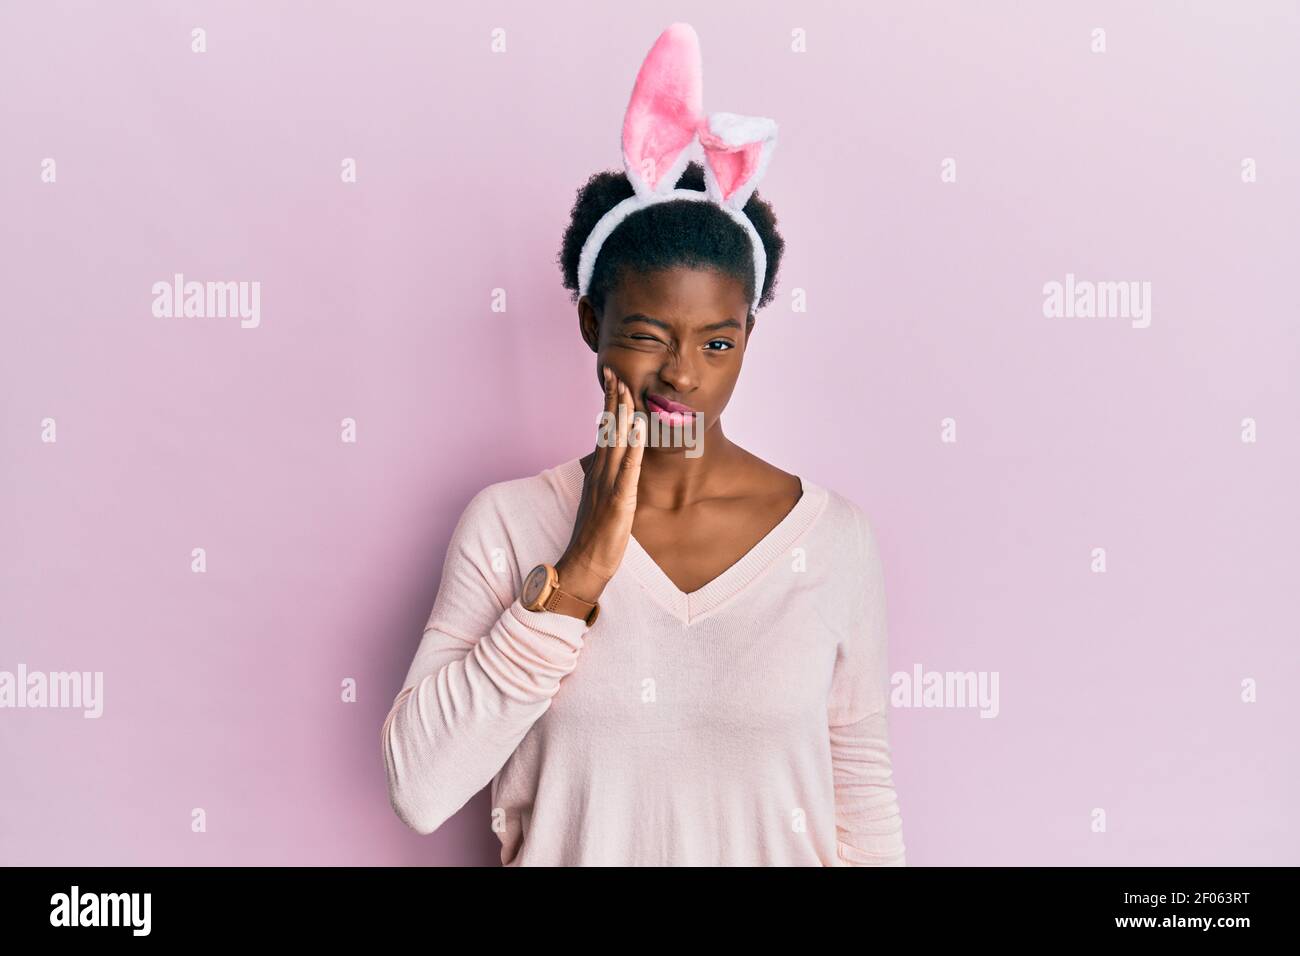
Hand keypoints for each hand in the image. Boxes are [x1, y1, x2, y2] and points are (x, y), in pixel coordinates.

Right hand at [555, 366, 646, 603]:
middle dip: (613, 399)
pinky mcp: (619, 501)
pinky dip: (633, 448)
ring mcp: (608, 486)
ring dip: (622, 415)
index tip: (613, 381)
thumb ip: (609, 482)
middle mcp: (601, 474)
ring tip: (627, 389)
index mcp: (598, 473)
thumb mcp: (603, 502)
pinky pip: (627, 470)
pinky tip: (638, 429)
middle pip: (607, 430)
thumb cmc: (595, 538)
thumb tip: (616, 465)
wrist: (583, 566)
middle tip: (615, 371)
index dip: (609, 405)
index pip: (604, 431)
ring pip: (616, 443)